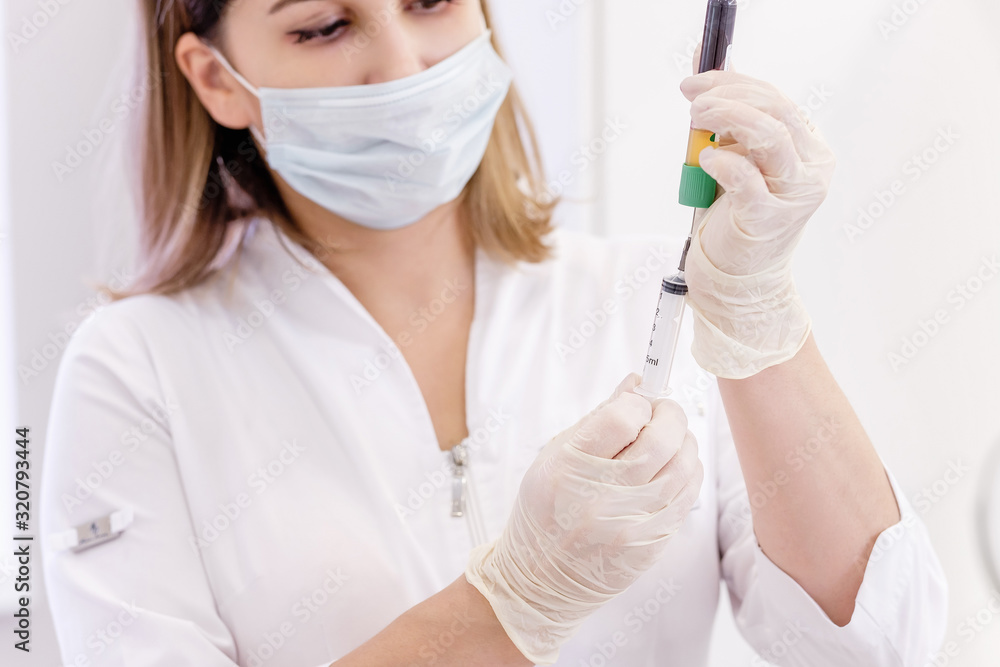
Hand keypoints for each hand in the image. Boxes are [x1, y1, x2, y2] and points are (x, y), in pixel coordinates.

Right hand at [464, 373, 702, 664]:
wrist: (540, 580)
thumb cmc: (544, 512)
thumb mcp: (553, 457)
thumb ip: (598, 419)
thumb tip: (635, 384)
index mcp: (567, 468)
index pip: (622, 417)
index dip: (638, 401)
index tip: (638, 400)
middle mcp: (599, 498)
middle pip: (661, 441)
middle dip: (670, 415)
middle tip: (664, 411)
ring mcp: (628, 525)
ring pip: (683, 468)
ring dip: (684, 443)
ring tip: (671, 439)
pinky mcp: (649, 546)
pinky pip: (686, 498)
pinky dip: (688, 474)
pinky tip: (675, 468)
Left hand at [678, 48, 835, 378]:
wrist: (737, 279)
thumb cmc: (734, 217)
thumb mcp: (734, 157)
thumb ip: (726, 116)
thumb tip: (704, 66)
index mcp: (807, 149)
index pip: (776, 99)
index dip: (734, 83)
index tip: (694, 82)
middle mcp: (811, 169)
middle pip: (775, 111)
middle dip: (728, 95)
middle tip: (691, 100)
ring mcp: (794, 195)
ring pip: (770, 136)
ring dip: (728, 118)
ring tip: (697, 118)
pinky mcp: (767, 219)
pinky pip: (748, 180)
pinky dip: (724, 162)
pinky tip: (706, 159)